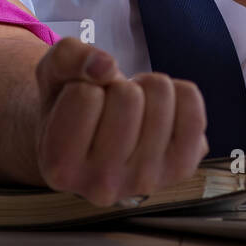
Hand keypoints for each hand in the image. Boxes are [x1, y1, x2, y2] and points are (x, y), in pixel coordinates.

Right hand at [34, 37, 208, 206]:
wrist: (98, 140)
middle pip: (128, 97)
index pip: (85, 95)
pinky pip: (191, 103)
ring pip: (161, 94)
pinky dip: (178, 91)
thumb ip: (68, 58)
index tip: (81, 103)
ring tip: (131, 110)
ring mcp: (146, 181)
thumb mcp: (53, 73)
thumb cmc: (68, 105)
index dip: (84, 84)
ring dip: (145, 87)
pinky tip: (157, 110)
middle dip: (117, 85)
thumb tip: (106, 66)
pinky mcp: (181, 168)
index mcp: (59, 167)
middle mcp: (102, 186)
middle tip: (109, 105)